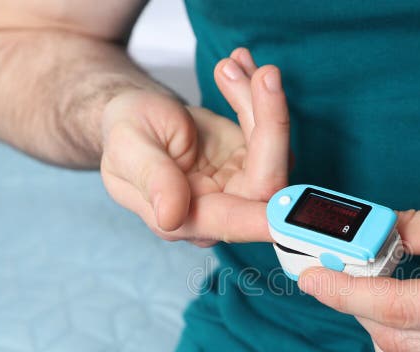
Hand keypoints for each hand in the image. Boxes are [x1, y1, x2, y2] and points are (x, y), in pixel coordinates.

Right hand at [100, 48, 289, 245]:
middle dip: (269, 122)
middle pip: (268, 177)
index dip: (267, 219)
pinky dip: (259, 93)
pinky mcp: (253, 158)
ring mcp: (242, 183)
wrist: (133, 117)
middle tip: (264, 75)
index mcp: (190, 219)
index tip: (294, 209)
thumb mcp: (128, 149)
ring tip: (231, 62)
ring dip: (258, 100)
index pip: (236, 222)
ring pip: (273, 147)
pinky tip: (242, 63)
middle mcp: (224, 207)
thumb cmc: (125, 137)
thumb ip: (152, 179)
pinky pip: (269, 128)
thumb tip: (170, 217)